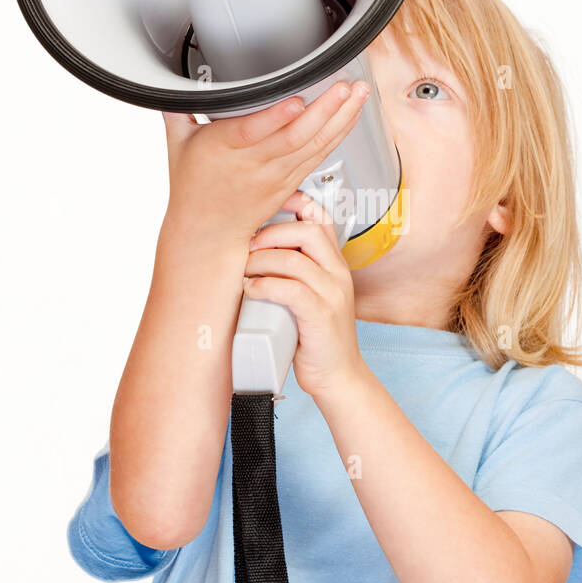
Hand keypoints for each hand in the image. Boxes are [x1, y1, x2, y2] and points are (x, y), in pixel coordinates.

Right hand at [160, 79, 370, 247]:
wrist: (208, 231)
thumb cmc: (193, 187)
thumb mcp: (177, 146)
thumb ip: (177, 110)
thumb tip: (167, 85)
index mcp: (225, 148)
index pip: (253, 131)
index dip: (277, 117)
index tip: (296, 100)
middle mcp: (255, 163)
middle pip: (295, 137)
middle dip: (325, 110)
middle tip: (345, 86)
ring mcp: (277, 175)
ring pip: (314, 146)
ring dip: (340, 119)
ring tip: (359, 94)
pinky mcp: (291, 181)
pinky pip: (319, 155)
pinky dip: (338, 134)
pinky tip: (351, 116)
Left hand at [242, 190, 365, 400]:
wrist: (338, 377)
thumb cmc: (316, 338)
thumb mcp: (311, 296)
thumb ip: (294, 273)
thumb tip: (253, 251)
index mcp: (335, 265)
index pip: (321, 220)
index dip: (295, 205)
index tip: (266, 207)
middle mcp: (338, 274)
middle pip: (306, 231)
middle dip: (270, 233)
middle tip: (247, 247)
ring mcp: (332, 294)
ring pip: (294, 260)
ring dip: (260, 261)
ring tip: (243, 272)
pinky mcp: (321, 316)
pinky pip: (291, 289)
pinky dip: (265, 286)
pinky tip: (251, 290)